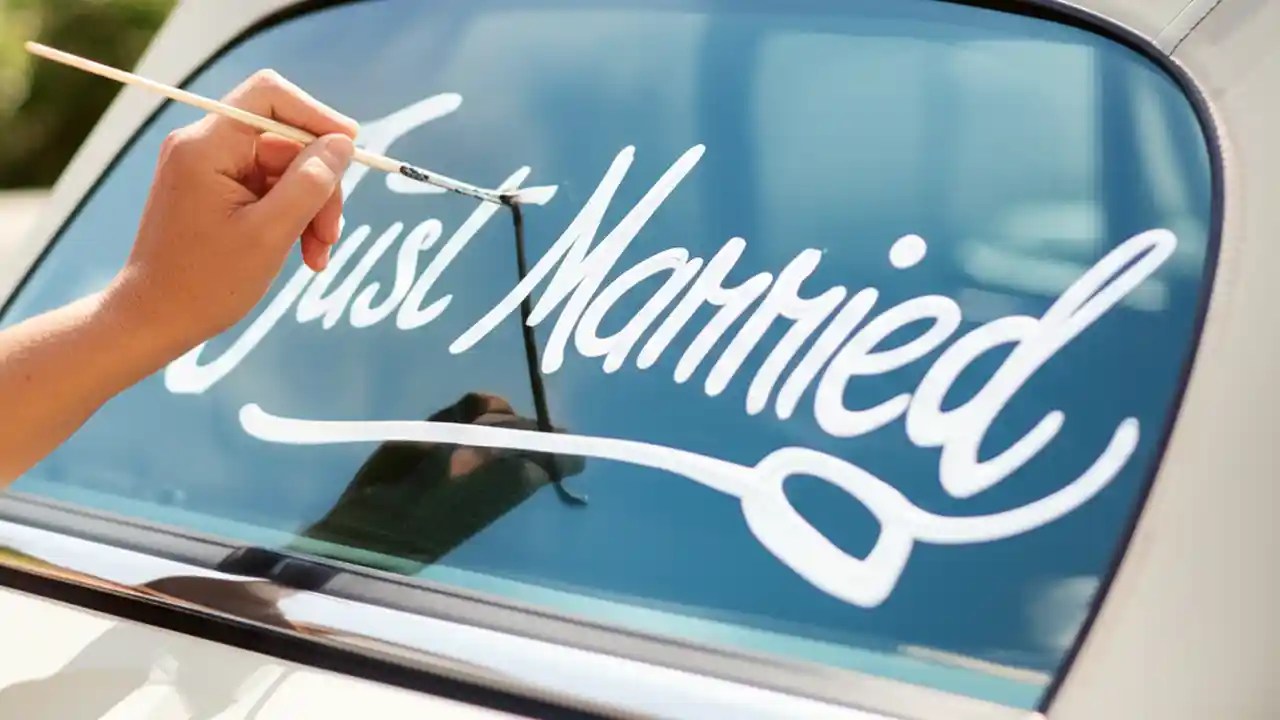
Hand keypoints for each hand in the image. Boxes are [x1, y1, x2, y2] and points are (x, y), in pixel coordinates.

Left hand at [111, 69, 357, 348]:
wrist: (153, 320)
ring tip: (318, 255)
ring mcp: (207, 168)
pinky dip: (291, 217)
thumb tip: (342, 144)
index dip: (317, 115)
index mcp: (207, 146)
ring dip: (309, 208)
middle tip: (331, 235)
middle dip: (318, 184)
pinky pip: (267, 189)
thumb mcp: (271, 233)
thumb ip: (311, 183)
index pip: (270, 96)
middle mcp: (203, 146)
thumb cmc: (206, 282)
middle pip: (285, 140)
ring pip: (283, 169)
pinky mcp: (213, 190)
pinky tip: (303, 253)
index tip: (350, 150)